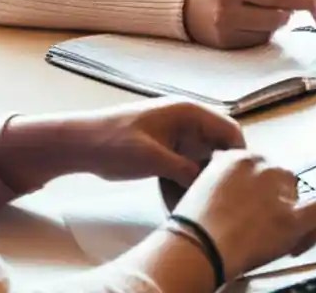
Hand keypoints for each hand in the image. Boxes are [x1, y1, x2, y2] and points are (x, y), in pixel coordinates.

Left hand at [67, 99, 244, 187]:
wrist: (76, 144)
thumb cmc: (113, 143)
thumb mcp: (152, 159)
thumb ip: (186, 170)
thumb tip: (212, 185)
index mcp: (189, 113)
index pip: (229, 130)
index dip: (239, 155)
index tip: (239, 182)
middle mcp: (188, 121)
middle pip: (218, 147)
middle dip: (218, 172)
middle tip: (218, 196)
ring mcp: (176, 136)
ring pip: (202, 161)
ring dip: (199, 181)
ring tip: (193, 203)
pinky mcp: (165, 150)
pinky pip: (185, 168)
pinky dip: (183, 183)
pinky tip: (173, 202)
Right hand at [172, 150, 315, 279]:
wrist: (195, 247)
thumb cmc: (190, 230)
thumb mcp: (198, 192)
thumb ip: (220, 185)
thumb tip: (231, 198)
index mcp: (236, 158)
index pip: (261, 167)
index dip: (261, 189)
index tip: (253, 206)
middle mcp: (261, 167)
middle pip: (282, 178)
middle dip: (275, 202)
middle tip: (263, 226)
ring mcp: (279, 190)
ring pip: (299, 193)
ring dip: (290, 214)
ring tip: (276, 238)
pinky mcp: (291, 216)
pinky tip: (301, 242)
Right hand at [184, 0, 315, 48]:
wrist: (184, 6)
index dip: (303, 1)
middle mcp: (230, 8)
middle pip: (279, 17)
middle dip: (285, 13)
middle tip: (276, 6)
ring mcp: (226, 29)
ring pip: (270, 32)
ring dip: (271, 24)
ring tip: (253, 13)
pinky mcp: (226, 45)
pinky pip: (257, 42)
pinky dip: (259, 34)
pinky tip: (245, 25)